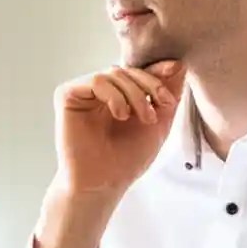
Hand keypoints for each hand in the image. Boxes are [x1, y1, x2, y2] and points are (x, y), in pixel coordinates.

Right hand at [53, 60, 185, 195]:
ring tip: (143, 118)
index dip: (156, 74)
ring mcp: (82, 93)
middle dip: (149, 85)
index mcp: (117, 96)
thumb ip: (168, 94)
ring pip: (113, 73)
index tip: (172, 88)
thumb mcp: (158, 124)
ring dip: (135, 93)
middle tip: (160, 108)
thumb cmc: (126, 160)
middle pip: (127, 69)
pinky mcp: (67, 95)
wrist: (102, 185)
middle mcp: (98, 92)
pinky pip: (96, 81)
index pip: (137, 72)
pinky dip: (115, 95)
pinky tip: (121, 115)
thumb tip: (178, 63)